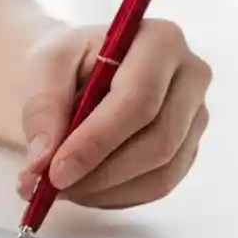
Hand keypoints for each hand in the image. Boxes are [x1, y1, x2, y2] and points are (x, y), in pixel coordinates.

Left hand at [17, 20, 211, 208]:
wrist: (78, 68)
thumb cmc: (65, 61)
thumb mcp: (43, 67)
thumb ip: (42, 109)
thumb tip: (42, 163)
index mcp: (160, 41)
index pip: (138, 101)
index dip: (97, 141)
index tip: (55, 172)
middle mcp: (191, 77)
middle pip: (158, 141)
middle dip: (101, 173)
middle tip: (52, 188)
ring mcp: (195, 116)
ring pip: (162, 172)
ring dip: (106, 190)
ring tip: (60, 189)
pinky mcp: (188, 148)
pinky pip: (159, 185)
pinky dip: (116, 196)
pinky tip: (83, 189)